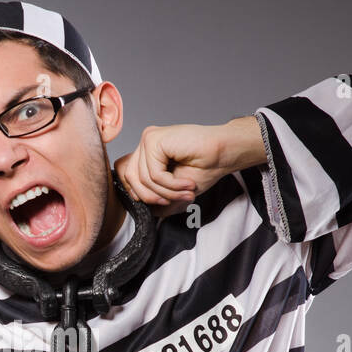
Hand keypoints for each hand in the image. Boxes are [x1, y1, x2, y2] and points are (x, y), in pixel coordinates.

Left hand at [113, 123, 231, 217]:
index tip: (162, 202)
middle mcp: (146, 144)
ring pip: (143, 179)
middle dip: (152, 197)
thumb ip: (156, 199)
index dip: (139, 193)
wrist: (224, 154)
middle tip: (174, 201)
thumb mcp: (174, 191)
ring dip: (167, 192)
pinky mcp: (154, 139)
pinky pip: (153, 174)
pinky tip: (186, 183)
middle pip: (130, 178)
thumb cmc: (205, 168)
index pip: (126, 175)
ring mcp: (149, 140)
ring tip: (186, 192)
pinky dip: (171, 185)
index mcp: (148, 154)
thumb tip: (144, 211)